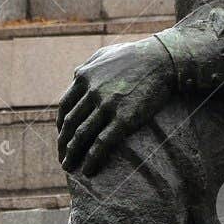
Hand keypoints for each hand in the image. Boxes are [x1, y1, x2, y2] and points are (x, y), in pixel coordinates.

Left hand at [57, 37, 177, 176]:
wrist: (163, 59)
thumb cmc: (137, 55)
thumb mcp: (106, 54)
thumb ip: (88, 65)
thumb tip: (75, 75)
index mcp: (84, 77)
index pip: (65, 106)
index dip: (60, 125)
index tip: (62, 137)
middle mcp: (91, 91)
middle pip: (70, 123)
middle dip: (63, 144)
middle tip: (62, 157)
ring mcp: (107, 105)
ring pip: (82, 135)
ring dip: (72, 154)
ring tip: (69, 167)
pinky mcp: (124, 118)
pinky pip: (102, 143)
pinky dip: (91, 158)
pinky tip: (88, 169)